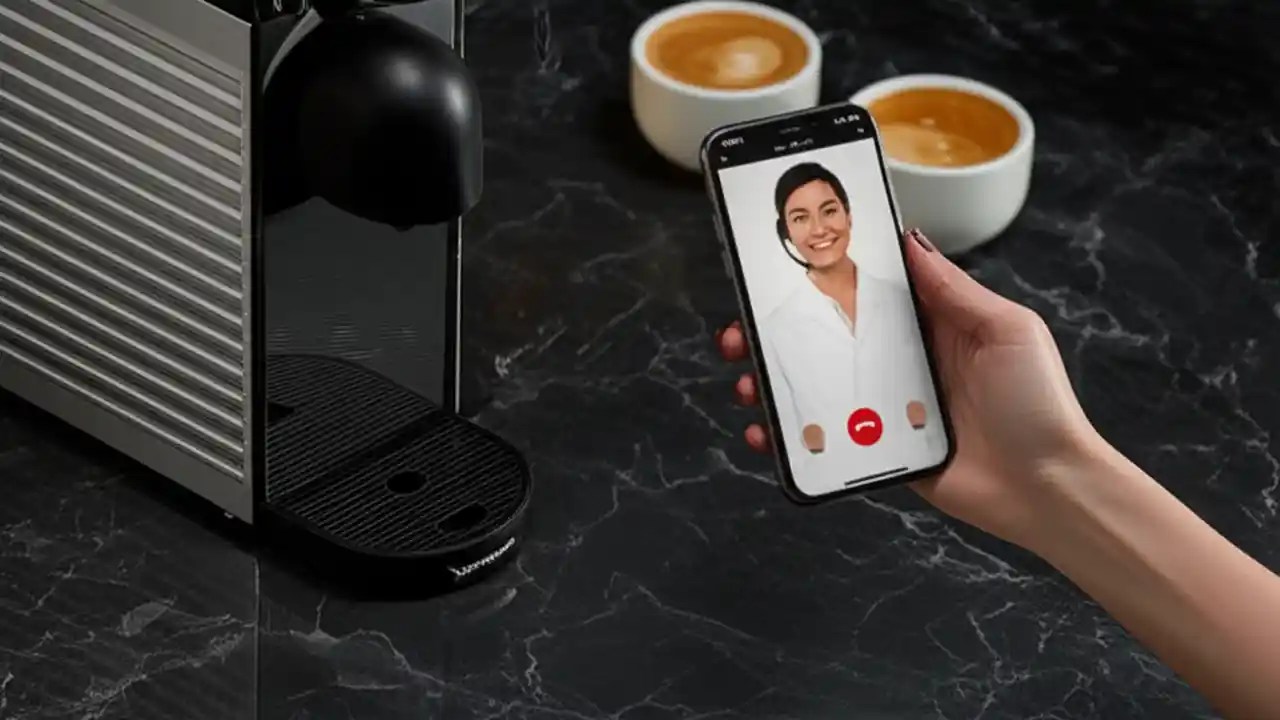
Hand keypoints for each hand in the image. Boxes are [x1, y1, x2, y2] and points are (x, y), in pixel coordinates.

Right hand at [716, 229, 1102, 548]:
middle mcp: (907, 363)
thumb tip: (910, 240)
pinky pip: (830, 437)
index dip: (826, 278)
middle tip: (743, 332)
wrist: (1047, 487)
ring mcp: (890, 408)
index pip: (870, 291)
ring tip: (747, 383)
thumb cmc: (1039, 405)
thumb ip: (953, 289)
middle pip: (830, 338)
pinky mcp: (882, 450)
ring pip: (820, 387)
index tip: (783, 269)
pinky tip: (767, 431)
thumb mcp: (1005, 329)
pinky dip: (793, 435)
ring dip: (776, 382)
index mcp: (935, 325)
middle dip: (780, 333)